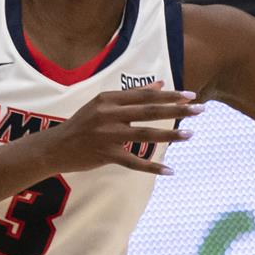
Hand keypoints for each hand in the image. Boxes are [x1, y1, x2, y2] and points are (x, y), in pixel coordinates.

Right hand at [43, 87, 200, 175]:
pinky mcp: (105, 154)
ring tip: (190, 134)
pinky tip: (169, 170)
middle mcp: (108, 114)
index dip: (169, 95)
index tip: (190, 95)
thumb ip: (131, 95)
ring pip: (145, 134)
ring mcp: (107, 135)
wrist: (55, 147)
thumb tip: (159, 84)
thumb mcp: (103, 104)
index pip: (145, 95)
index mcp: (109, 99)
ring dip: (170, 134)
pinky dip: (152, 167)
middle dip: (177, 109)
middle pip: (149, 111)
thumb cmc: (83, 124)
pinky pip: (133, 162)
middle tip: (200, 109)